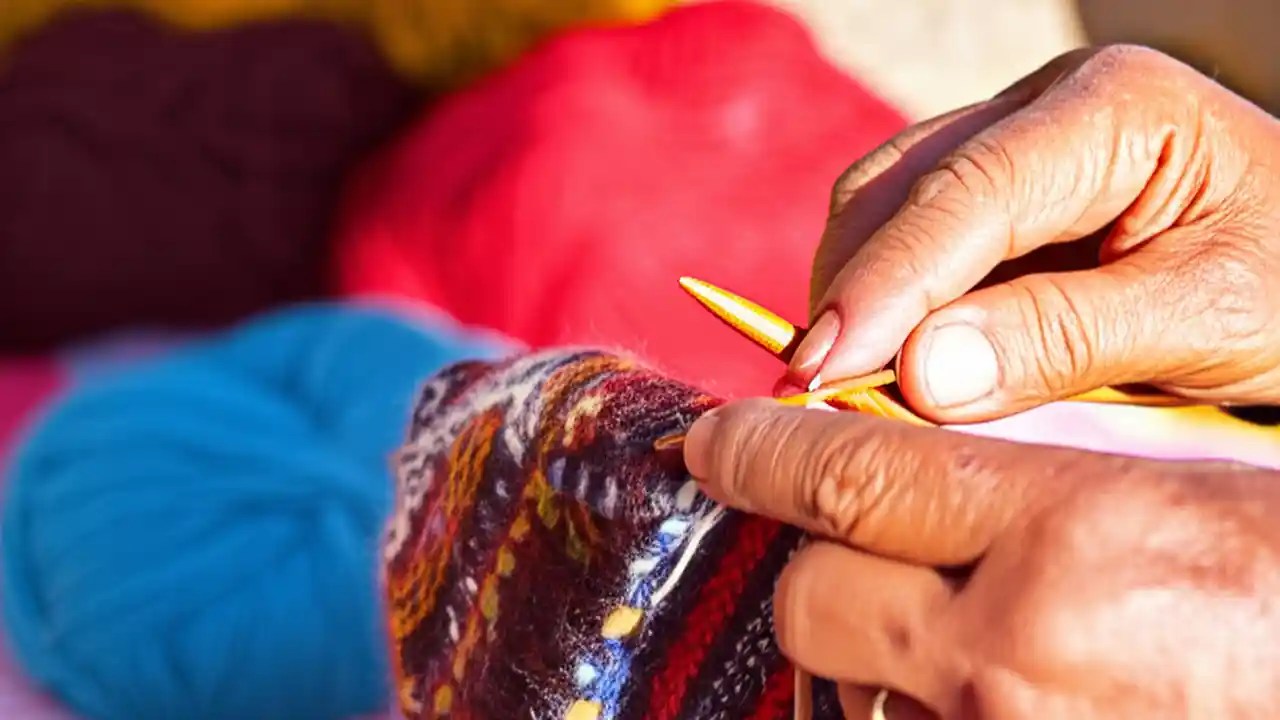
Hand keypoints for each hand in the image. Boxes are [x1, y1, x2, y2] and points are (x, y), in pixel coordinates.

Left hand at [683, 400, 1279, 718]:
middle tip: (874, 559)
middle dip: (820, 570)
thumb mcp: (1157, 493)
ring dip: (875, 663)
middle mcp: (1011, 650)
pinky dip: (918, 716)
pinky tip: (990, 698)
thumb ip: (1010, 481)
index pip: (848, 474)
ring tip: (966, 645)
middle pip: (811, 598)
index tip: (716, 442)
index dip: (758, 450)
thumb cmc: (1269, 575)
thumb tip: (886, 471)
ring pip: (844, 692)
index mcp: (1063, 530)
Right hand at [785, 45, 1279, 422]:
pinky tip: (885, 359)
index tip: (824, 370)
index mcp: (1114, 108)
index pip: (967, 194)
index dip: (886, 285)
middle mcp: (1045, 107)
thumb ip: (1063, 339)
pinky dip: (884, 302)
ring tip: (848, 386)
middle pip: (901, 185)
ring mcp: (1011, 145)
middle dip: (853, 291)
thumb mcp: (1208, 319)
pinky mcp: (994, 198)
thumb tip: (919, 377)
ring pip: (884, 206)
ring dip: (856, 297)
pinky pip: (907, 239)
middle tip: (818, 393)